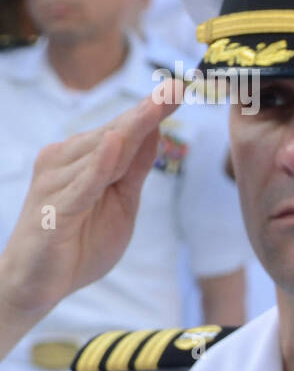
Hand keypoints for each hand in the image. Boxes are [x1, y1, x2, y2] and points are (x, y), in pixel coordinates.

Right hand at [0, 82, 182, 322]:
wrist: (37, 284)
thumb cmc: (79, 242)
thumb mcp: (121, 202)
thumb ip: (133, 168)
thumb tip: (155, 131)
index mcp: (82, 159)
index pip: (123, 130)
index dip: (152, 109)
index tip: (178, 86)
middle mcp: (64, 161)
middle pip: (114, 133)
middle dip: (147, 111)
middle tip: (177, 87)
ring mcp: (55, 183)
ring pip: (101, 152)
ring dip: (132, 129)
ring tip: (161, 104)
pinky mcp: (53, 208)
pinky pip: (81, 183)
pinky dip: (100, 163)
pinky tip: (118, 142)